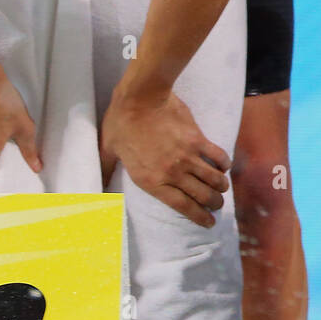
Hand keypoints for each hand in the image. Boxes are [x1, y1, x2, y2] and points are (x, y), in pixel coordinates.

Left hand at [99, 89, 230, 227]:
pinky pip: (217, 156)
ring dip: (221, 187)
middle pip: (202, 196)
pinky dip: (224, 163)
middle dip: (214, 204)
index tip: (208, 222)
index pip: (182, 206)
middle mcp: (172, 173)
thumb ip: (106, 171)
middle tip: (217, 205)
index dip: (198, 217)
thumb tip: (96, 186)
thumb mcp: (108, 150)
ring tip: (222, 189)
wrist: (140, 97)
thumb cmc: (121, 122)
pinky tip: (224, 166)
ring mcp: (187, 156)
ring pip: (213, 179)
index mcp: (151, 180)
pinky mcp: (197, 139)